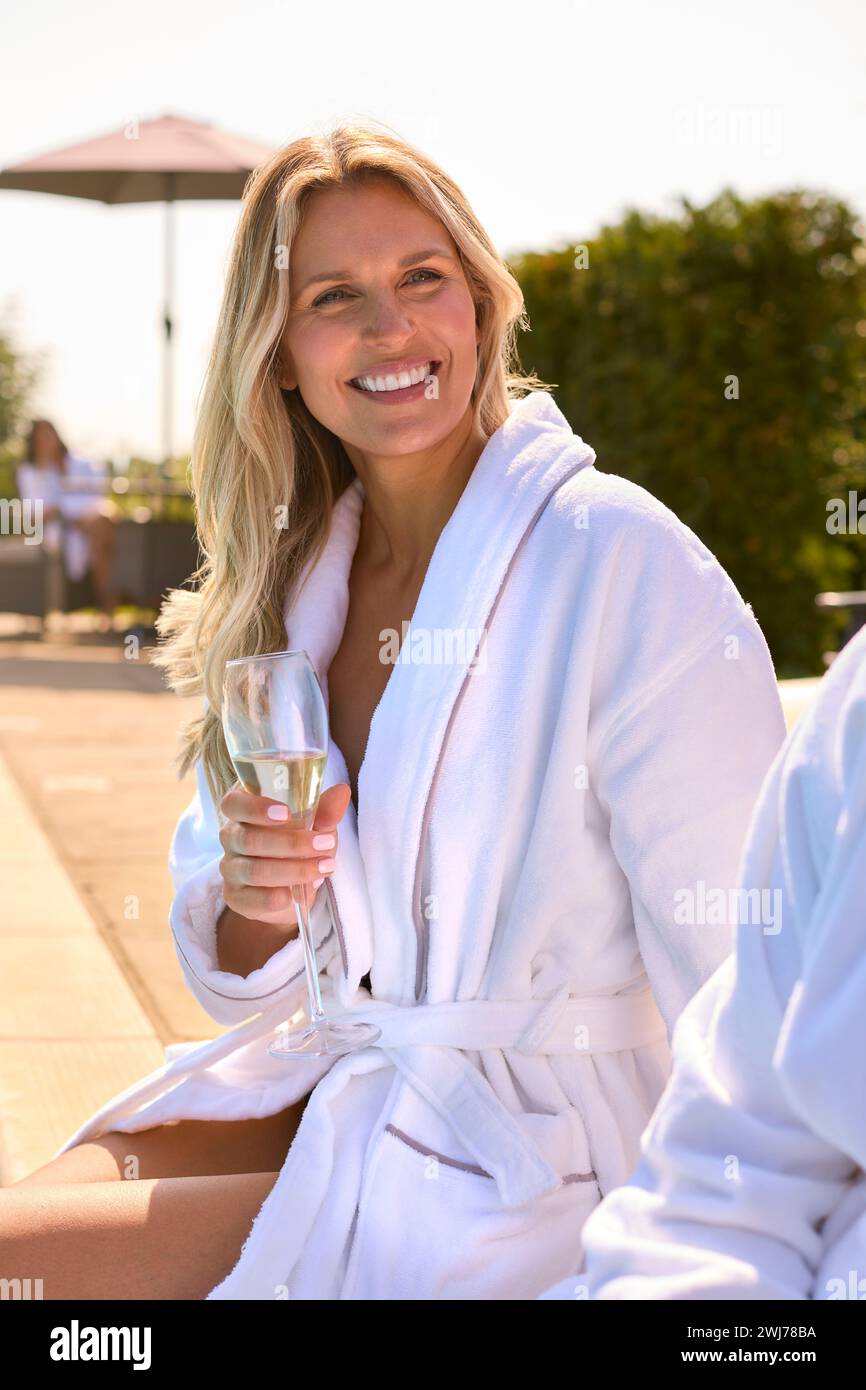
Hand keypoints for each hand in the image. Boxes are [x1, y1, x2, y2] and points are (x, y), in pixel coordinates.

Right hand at [217, 782, 351, 924]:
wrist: (290, 891)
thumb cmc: (299, 845)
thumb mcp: (316, 826)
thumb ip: (324, 810)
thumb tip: (341, 792)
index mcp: (243, 811)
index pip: (234, 803)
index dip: (255, 808)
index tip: (285, 812)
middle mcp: (230, 837)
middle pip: (248, 839)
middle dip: (291, 843)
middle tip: (326, 844)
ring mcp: (230, 868)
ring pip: (254, 870)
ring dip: (293, 870)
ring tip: (324, 868)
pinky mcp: (235, 897)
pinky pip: (252, 899)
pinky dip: (276, 898)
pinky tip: (296, 895)